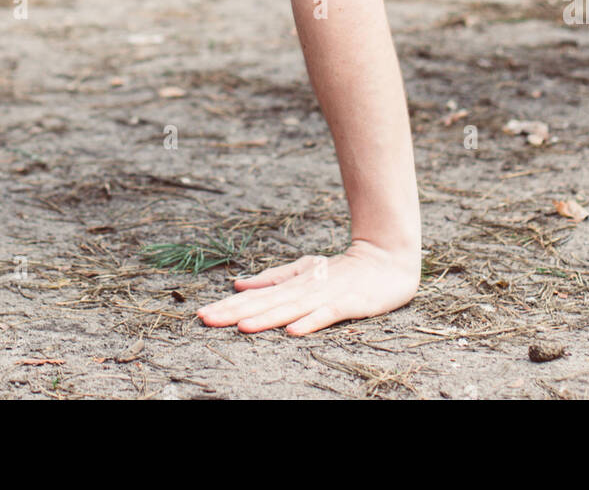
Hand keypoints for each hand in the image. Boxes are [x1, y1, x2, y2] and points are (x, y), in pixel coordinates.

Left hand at [196, 239, 420, 334]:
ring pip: (292, 309)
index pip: (255, 298)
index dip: (229, 306)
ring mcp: (327, 295)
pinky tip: (293, 331)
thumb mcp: (305, 271)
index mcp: (293, 283)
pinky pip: (328, 315)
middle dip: (236, 312)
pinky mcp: (351, 303)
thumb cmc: (341, 269)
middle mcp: (305, 289)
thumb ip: (273, 279)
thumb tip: (238, 285)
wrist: (386, 258)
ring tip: (241, 326)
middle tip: (206, 319)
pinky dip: (311, 322)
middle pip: (267, 303)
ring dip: (267, 318)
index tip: (201, 314)